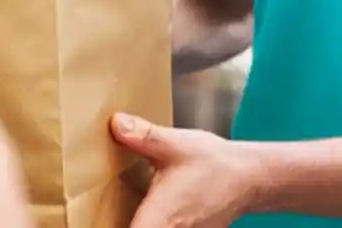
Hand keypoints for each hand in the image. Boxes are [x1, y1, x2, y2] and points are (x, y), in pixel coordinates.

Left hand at [110, 113, 268, 227]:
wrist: (250, 177)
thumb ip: (143, 136)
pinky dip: (147, 222)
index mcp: (159, 219)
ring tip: (110, 209)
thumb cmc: (213, 164)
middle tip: (95, 210)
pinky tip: (138, 210)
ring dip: (131, 221)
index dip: (105, 225)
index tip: (91, 218)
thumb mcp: (174, 145)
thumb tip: (116, 123)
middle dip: (113, 221)